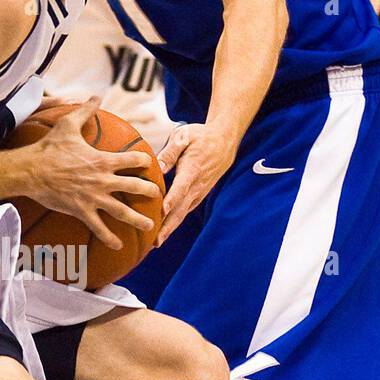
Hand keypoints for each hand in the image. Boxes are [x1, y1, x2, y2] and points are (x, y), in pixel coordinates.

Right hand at [25, 99, 161, 249]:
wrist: (31, 170)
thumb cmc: (49, 148)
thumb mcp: (68, 124)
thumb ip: (85, 110)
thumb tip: (96, 95)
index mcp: (103, 159)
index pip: (132, 160)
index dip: (143, 162)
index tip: (150, 165)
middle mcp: (102, 180)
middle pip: (133, 187)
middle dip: (148, 191)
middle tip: (157, 195)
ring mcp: (93, 197)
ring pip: (122, 211)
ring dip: (137, 219)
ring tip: (149, 226)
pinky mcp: (82, 211)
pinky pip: (99, 227)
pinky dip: (109, 238)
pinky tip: (118, 245)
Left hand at [156, 121, 236, 244]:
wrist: (224, 142)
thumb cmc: (200, 137)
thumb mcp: (184, 136)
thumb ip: (170, 152)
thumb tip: (157, 166)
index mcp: (192, 169)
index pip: (181, 187)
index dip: (172, 200)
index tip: (161, 211)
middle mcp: (197, 185)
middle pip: (181, 208)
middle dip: (168, 226)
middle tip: (155, 241)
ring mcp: (199, 192)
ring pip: (183, 213)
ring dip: (170, 229)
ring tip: (156, 243)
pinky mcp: (198, 195)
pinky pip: (185, 211)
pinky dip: (175, 223)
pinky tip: (164, 232)